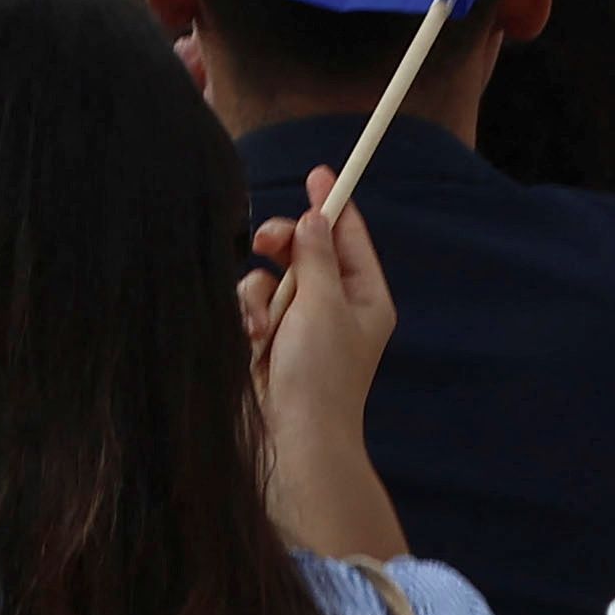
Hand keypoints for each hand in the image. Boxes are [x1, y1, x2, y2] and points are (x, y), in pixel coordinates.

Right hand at [244, 173, 406, 560]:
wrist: (295, 441)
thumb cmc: (321, 376)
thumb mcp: (323, 305)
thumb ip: (316, 256)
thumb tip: (315, 217)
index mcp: (365, 298)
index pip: (349, 237)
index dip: (332, 205)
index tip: (318, 173)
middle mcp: (335, 308)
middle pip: (305, 251)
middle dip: (282, 245)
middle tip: (266, 241)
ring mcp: (301, 327)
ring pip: (270, 279)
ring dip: (260, 296)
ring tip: (263, 327)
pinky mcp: (271, 344)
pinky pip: (252, 308)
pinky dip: (249, 319)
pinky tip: (252, 343)